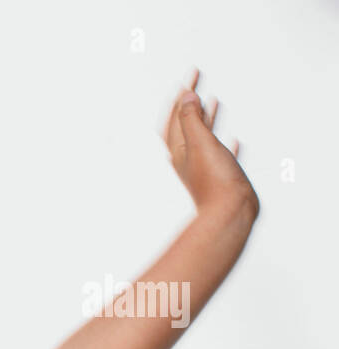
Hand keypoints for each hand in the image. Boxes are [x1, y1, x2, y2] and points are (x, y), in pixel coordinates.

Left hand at [163, 68, 258, 219]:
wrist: (229, 213)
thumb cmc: (214, 180)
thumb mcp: (200, 143)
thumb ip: (191, 119)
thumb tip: (185, 97)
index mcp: (179, 150)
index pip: (174, 116)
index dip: (180, 95)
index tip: (189, 76)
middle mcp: (188, 157)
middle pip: (185, 124)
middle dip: (189, 102)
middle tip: (195, 81)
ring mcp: (204, 167)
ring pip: (203, 137)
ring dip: (206, 118)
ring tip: (212, 102)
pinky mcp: (222, 176)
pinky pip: (222, 155)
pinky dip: (225, 143)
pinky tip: (233, 140)